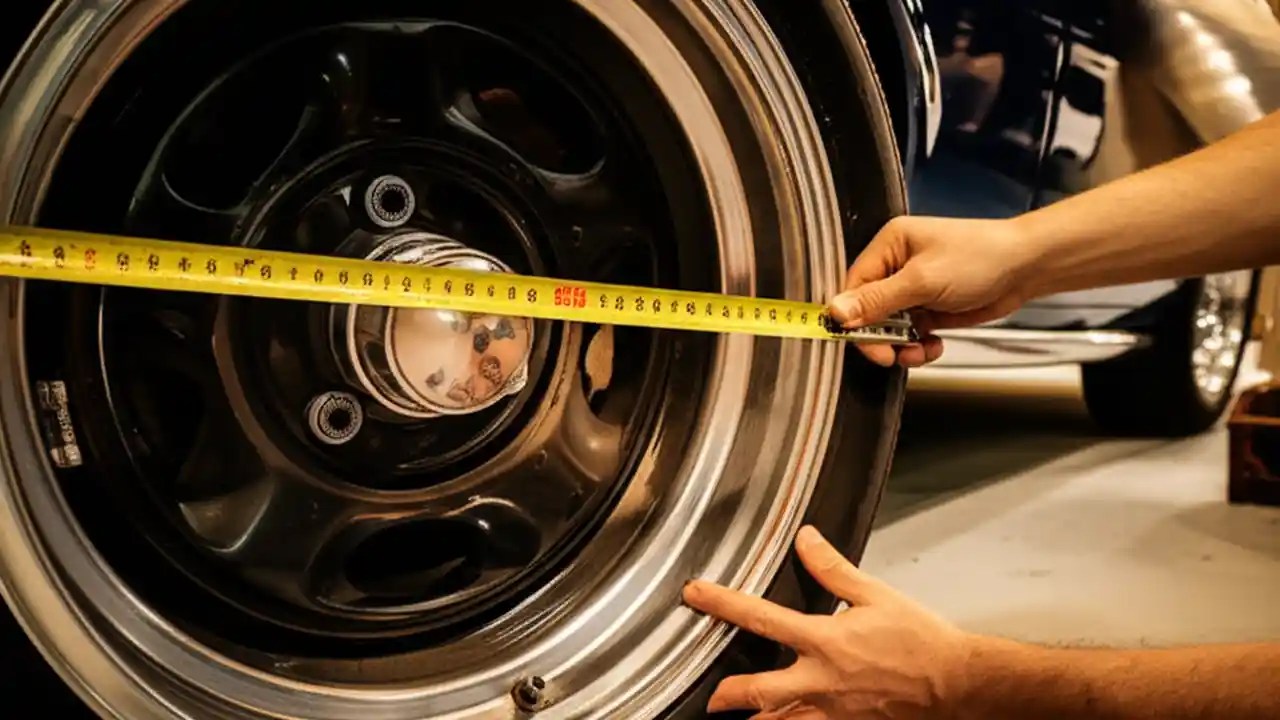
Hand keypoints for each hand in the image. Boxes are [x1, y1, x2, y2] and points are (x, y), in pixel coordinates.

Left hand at [682, 526, 974, 718]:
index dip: (722, 604)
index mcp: (825, 641)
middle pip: (758, 690)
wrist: (957, 683)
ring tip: (738, 716)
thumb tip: (806, 541)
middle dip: (728, 693)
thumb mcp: (875, 595)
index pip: (761, 617)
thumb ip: (833, 570)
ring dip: (757, 719)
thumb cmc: (921, 641)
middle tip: (709, 695)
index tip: (696, 594)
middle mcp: (821, 681)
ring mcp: (833, 711)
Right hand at [830, 216, 1036, 366]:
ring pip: (890, 327)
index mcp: (889, 245)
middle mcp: (897, 266)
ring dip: (901, 345)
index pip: (854, 287)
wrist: (1026, 267)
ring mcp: (914, 289)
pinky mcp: (930, 308)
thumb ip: (877, 300)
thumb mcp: (923, 281)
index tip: (865, 343)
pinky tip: (933, 346)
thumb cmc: (980, 258)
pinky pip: (911, 334)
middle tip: (892, 355)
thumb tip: (835, 312)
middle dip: (881, 336)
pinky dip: (918, 346)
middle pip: (868, 310)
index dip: (854, 318)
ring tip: (920, 351)